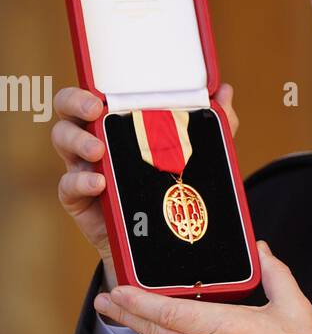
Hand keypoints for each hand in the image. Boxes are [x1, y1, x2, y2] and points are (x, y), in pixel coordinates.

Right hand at [52, 83, 238, 289]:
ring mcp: (84, 169)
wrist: (160, 243)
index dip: (88, 91)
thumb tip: (225, 93)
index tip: (101, 95)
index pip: (93, 96)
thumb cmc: (169, 187)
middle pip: (68, 112)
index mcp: (117, 124)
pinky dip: (80, 182)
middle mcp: (95, 141)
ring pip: (63, 143)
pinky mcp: (79, 199)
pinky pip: (68, 186)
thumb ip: (211, 125)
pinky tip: (100, 184)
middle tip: (95, 110)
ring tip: (98, 150)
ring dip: (78, 142)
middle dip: (75, 104)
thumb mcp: (194, 155)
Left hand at [93, 242, 311, 333]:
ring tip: (155, 328)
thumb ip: (275, 273)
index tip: (117, 291)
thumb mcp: (295, 308)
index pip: (168, 312)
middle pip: (155, 333)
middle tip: (108, 304)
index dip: (137, 300)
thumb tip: (261, 251)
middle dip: (128, 315)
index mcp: (228, 328)